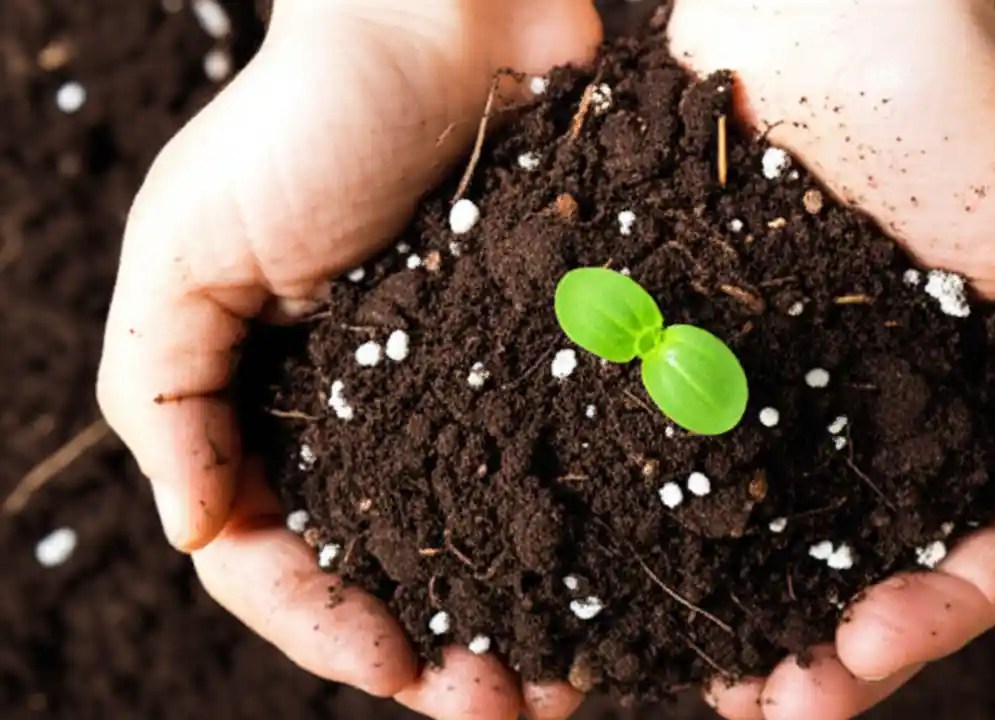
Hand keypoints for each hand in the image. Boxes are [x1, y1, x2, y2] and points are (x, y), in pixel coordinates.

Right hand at [96, 1, 599, 716]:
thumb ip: (165, 395)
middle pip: (397, 568)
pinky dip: (586, 532)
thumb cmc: (306, 120)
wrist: (450, 17)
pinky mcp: (551, 357)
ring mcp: (469, 389)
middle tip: (505, 709)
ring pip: (490, 536)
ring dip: (525, 618)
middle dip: (441, 653)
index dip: (329, 627)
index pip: (281, 553)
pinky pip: (567, 465)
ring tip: (573, 686)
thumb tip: (199, 536)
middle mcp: (373, 413)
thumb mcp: (185, 250)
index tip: (398, 669)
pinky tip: (622, 586)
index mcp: (271, 403)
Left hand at [668, 0, 994, 716]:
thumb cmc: (968, 112)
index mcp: (989, 407)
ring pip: (789, 544)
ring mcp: (803, 399)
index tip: (875, 637)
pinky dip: (689, 543)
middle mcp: (896, 419)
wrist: (826, 25)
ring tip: (728, 694)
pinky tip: (658, 595)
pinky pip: (703, 471)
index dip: (948, 604)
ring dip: (763, 627)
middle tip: (788, 708)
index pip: (994, 542)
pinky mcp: (719, 365)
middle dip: (847, 651)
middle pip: (883, 567)